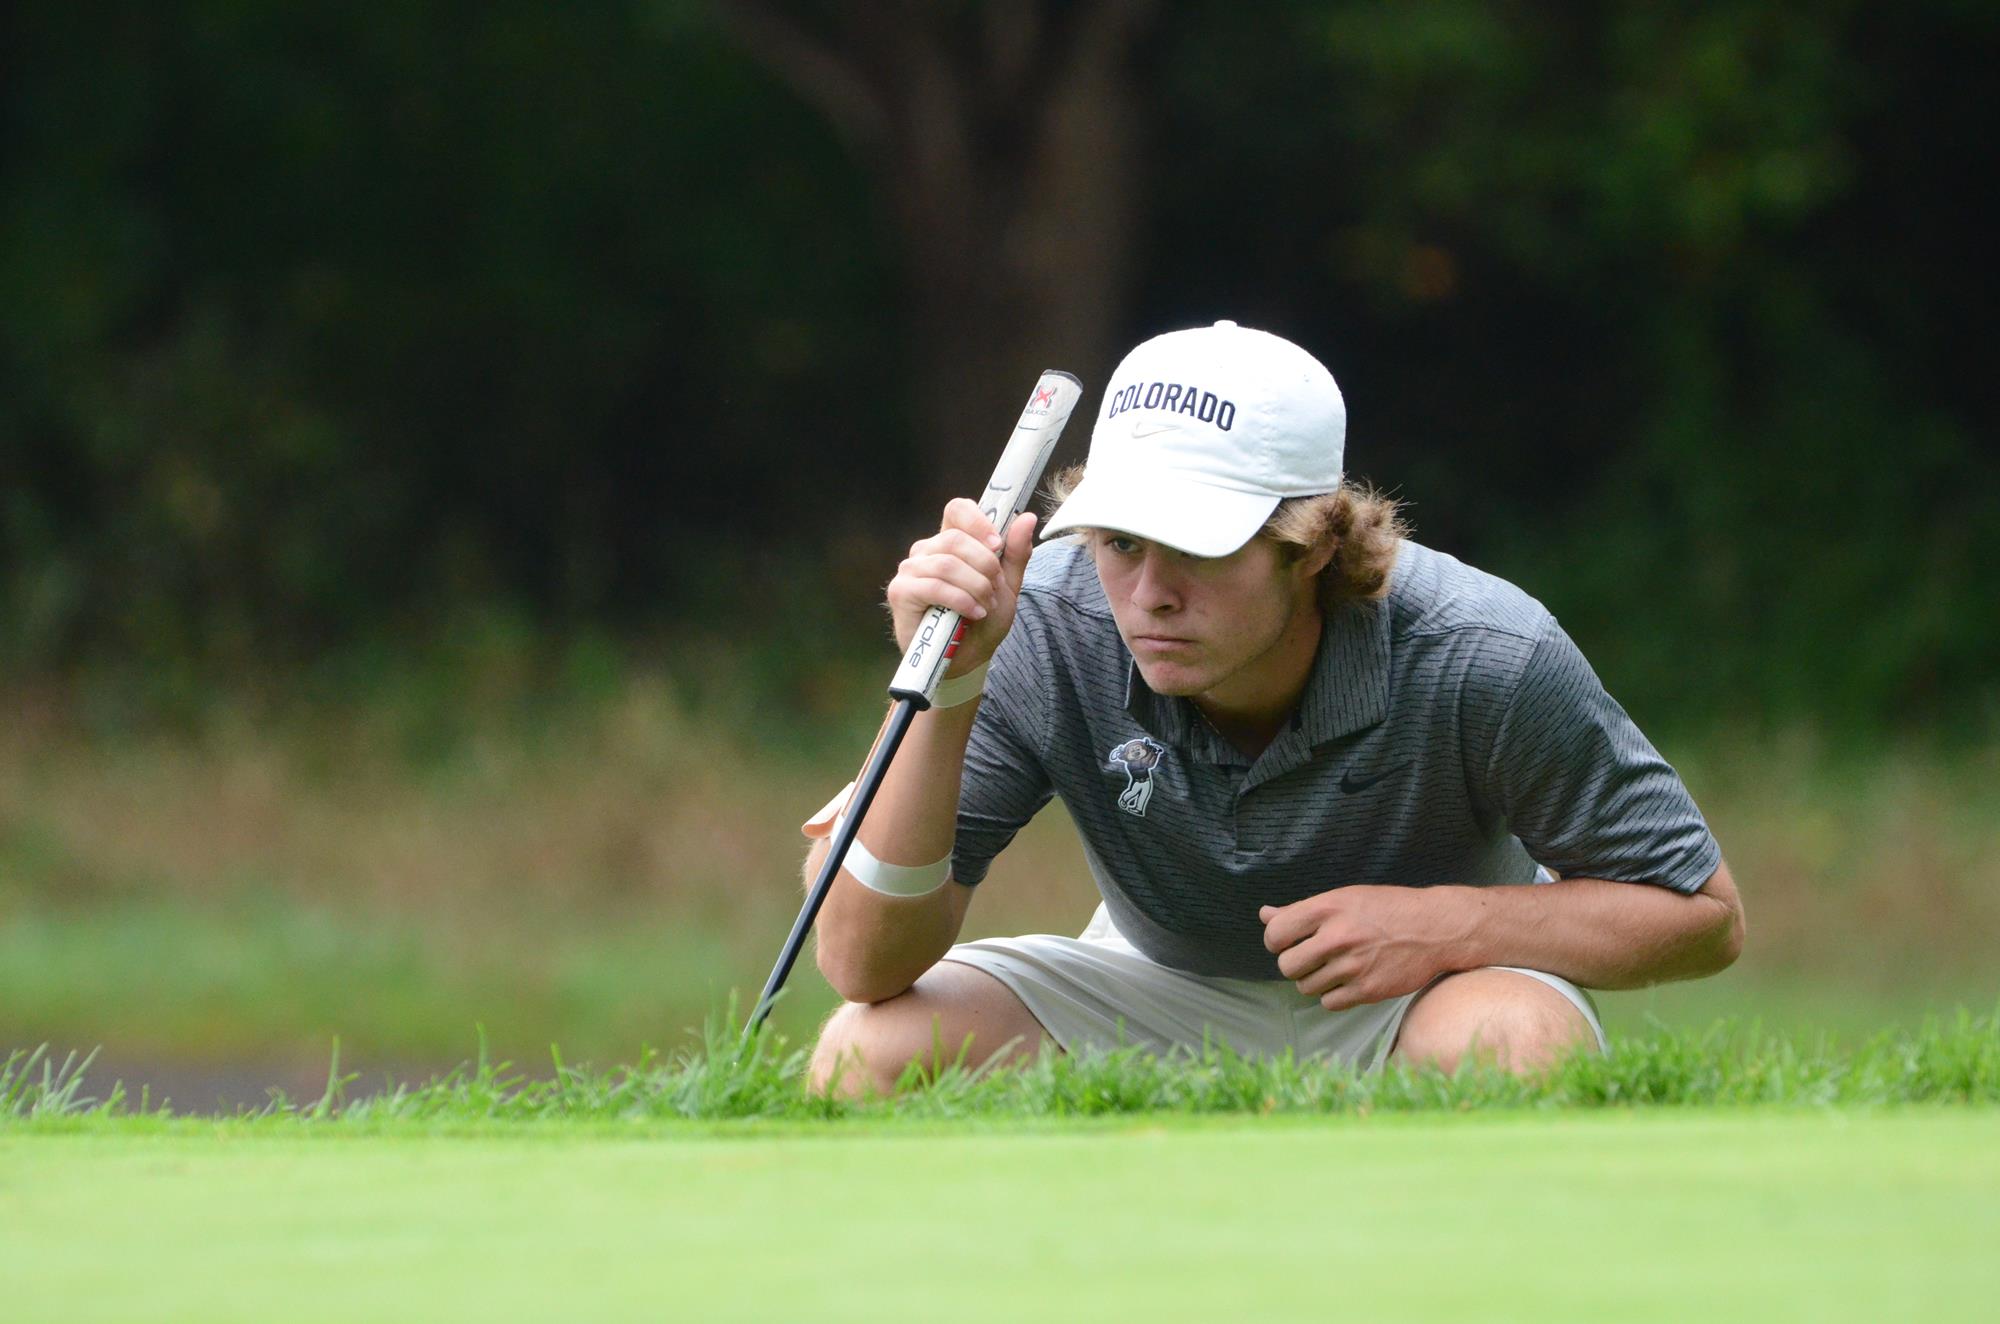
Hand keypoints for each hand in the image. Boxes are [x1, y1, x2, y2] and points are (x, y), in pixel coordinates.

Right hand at [885, 499, 1036, 675]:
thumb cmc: (982, 620)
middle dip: (985, 566)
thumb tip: (1026, 518)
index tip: (997, 545)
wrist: (967, 659)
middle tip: (995, 590)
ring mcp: (910, 570)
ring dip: (975, 586)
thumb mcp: (1007, 586)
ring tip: (985, 606)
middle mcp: (926, 550)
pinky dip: (960, 600)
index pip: (958, 509)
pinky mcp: (901, 592)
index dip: (978, 522)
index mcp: (950, 541)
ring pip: (947, 563)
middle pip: (956, 539)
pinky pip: (933, 586)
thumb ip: (1015, 553)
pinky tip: (972, 612)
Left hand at [1258, 886, 1461, 1011]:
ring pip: (1306, 987)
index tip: (1289, 941)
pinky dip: (1334, 995)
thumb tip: (1264, 915)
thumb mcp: (1343, 898)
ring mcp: (1353, 966)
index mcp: (1327, 909)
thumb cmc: (1386, 908)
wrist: (1435, 928)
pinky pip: (1329, 1003)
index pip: (1275, 934)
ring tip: (1335, 966)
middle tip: (1312, 957)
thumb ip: (1301, 910)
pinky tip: (1348, 980)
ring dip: (1315, 980)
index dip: (1277, 940)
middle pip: (1287, 966)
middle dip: (1295, 964)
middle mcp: (1338, 937)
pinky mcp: (1368, 990)